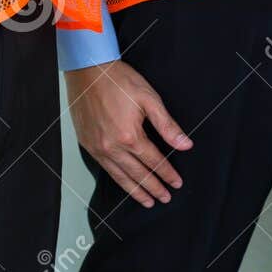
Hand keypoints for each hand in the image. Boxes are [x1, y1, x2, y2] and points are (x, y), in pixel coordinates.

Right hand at [64, 60, 191, 206]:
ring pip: (120, 176)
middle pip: (137, 174)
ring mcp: (97, 148)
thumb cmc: (118, 80)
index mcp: (129, 136)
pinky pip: (105, 169)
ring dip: (135, 190)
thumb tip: (184, 145)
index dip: (167, 174)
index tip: (177, 183)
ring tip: (148, 201)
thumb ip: (167, 126)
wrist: (87, 70)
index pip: (154, 161)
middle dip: (154, 187)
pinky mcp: (87, 144)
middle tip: (165, 198)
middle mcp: (112, 147)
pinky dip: (118, 179)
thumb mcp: (149, 99)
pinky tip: (124, 183)